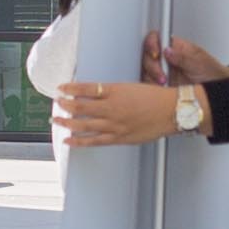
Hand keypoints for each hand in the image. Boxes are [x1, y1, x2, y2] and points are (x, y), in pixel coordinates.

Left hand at [52, 76, 188, 149]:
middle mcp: (112, 108)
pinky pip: (94, 140)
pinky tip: (69, 139)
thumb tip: (94, 94)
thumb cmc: (155, 97)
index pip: (86, 88)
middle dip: (65, 104)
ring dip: (66, 121)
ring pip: (83, 124)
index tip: (61, 88)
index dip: (70, 88)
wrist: (172, 111)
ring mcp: (114, 124)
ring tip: (55, 119)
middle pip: (80, 106)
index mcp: (115, 91)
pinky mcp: (119, 137)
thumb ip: (112, 92)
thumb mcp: (131, 88)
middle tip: (56, 103)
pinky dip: (79, 140)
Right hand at [142, 34, 225, 85]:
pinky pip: (148, 85)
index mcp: (176, 47)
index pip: (156, 38)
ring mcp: (162, 72)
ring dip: (152, 78)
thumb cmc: (211, 73)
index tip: (156, 54)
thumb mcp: (200, 63)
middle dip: (152, 66)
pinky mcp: (160, 86)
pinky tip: (162, 90)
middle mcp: (166, 58)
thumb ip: (183, 57)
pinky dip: (152, 88)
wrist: (217, 92)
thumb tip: (167, 50)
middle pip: (147, 55)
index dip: (152, 44)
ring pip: (145, 71)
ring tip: (165, 85)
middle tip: (163, 76)